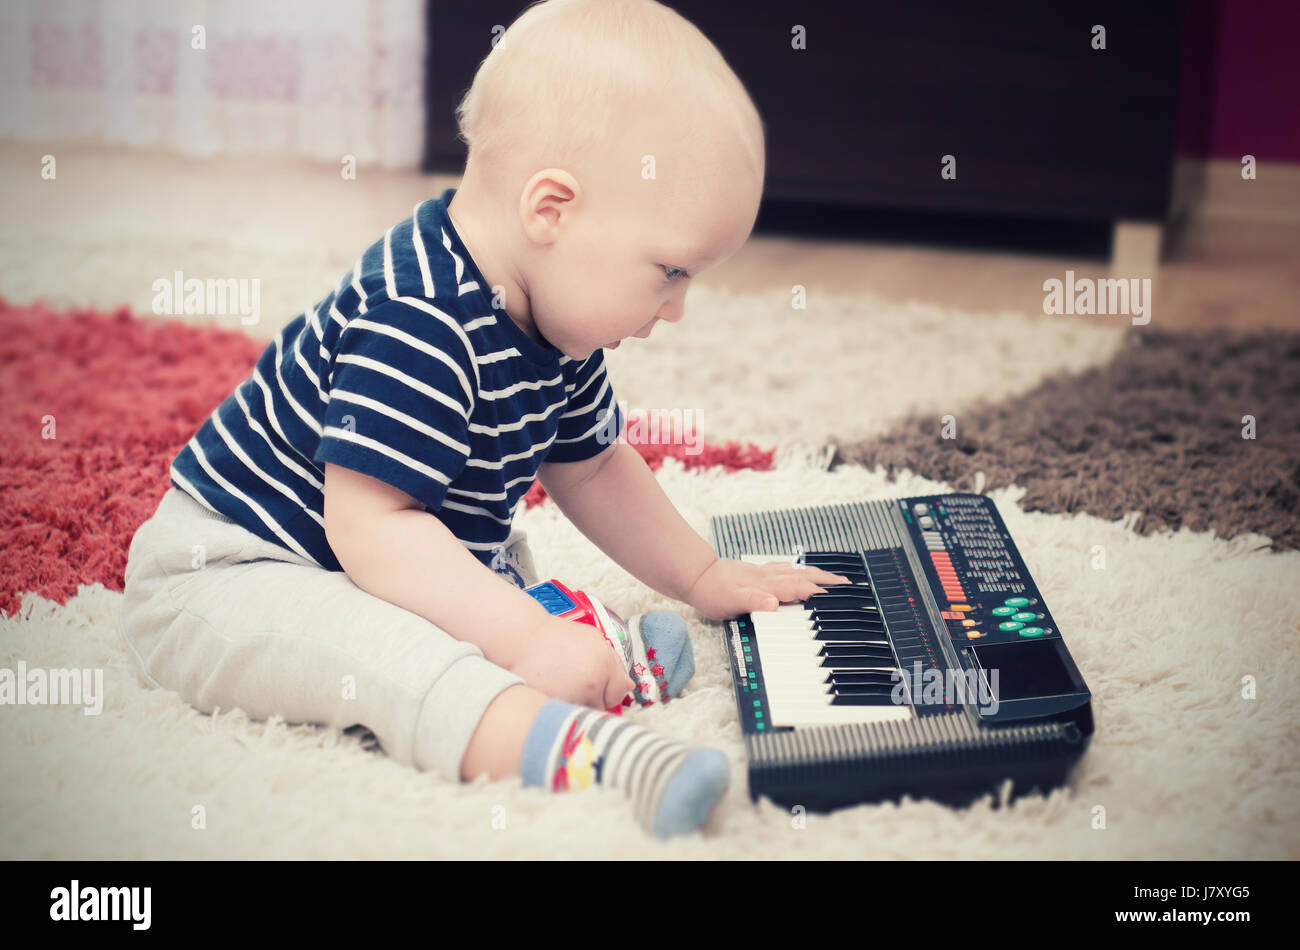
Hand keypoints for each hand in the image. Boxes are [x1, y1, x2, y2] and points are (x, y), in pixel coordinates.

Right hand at [509, 615, 634, 709]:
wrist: (521, 640)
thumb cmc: (556, 637)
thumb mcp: (593, 640)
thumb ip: (614, 663)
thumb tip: (629, 687)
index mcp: (603, 667)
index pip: (617, 695)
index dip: (608, 688)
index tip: (596, 682)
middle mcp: (590, 685)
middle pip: (601, 708)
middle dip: (592, 698)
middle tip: (574, 681)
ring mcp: (570, 699)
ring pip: (583, 714)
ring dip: (576, 705)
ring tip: (561, 685)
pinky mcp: (552, 709)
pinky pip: (565, 718)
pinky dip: (560, 710)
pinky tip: (551, 692)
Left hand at [684, 557, 848, 620]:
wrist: (695, 575)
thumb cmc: (711, 591)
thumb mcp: (730, 601)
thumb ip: (753, 602)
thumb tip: (774, 604)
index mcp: (767, 586)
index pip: (800, 588)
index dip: (821, 592)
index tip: (841, 595)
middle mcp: (768, 577)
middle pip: (804, 577)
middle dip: (827, 581)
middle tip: (847, 584)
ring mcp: (763, 573)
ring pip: (796, 571)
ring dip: (816, 574)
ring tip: (833, 578)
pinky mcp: (757, 571)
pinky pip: (784, 569)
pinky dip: (798, 569)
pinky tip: (799, 570)